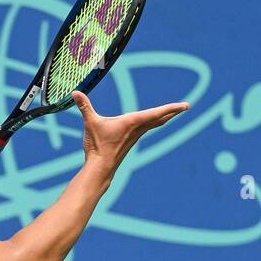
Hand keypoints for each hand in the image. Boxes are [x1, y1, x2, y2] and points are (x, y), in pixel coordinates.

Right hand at [72, 91, 189, 177]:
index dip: (171, 108)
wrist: (100, 167)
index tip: (185, 106)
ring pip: (155, 123)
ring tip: (173, 111)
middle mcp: (137, 128)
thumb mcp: (90, 123)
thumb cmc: (97, 146)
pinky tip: (154, 122)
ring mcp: (136, 135)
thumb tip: (74, 93)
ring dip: (165, 116)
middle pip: (160, 118)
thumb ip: (84, 107)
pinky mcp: (131, 140)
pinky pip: (147, 128)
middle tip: (186, 106)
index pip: (157, 112)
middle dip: (173, 111)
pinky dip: (154, 121)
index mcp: (132, 122)